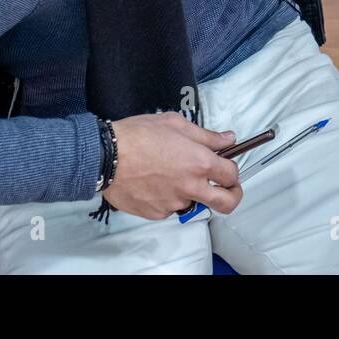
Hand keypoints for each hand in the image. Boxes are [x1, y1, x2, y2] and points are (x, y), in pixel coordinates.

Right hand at [103, 112, 242, 219]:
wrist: (106, 157)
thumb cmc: (139, 135)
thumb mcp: (177, 124)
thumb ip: (207, 136)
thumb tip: (229, 139)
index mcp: (200, 163)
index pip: (232, 174)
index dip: (233, 171)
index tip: (227, 168)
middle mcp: (191, 186)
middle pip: (226, 203)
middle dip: (232, 197)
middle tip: (225, 189)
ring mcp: (174, 202)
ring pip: (193, 202)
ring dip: (189, 192)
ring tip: (169, 174)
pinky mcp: (156, 213)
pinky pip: (170, 207)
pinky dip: (167, 198)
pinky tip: (153, 182)